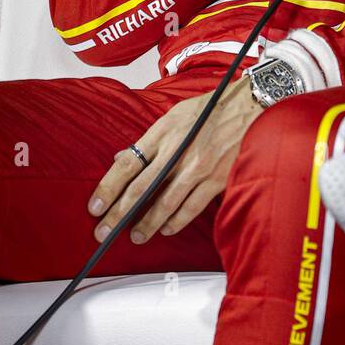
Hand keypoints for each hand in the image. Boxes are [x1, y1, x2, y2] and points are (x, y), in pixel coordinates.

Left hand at [88, 76, 265, 243]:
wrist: (249, 108)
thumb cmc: (211, 109)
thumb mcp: (174, 115)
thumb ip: (149, 140)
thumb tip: (122, 158)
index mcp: (163, 132)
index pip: (127, 164)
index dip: (108, 188)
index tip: (95, 206)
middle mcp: (177, 151)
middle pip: (141, 189)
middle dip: (119, 214)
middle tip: (104, 231)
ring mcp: (197, 168)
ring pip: (165, 204)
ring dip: (147, 224)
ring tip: (136, 236)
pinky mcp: (215, 180)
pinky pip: (191, 208)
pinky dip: (176, 222)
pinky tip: (166, 229)